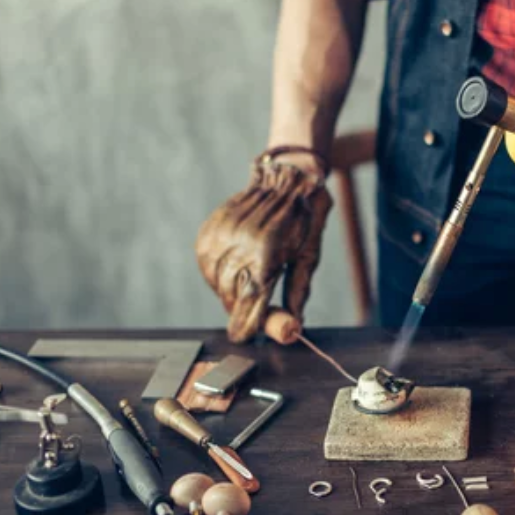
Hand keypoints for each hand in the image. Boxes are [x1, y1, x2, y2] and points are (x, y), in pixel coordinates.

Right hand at [195, 161, 331, 342]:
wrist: (285, 179)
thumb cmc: (303, 221)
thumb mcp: (309, 257)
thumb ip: (297, 292)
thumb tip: (293, 324)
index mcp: (267, 256)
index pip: (251, 303)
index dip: (247, 324)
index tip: (244, 335)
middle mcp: (240, 246)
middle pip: (231, 296)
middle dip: (239, 311)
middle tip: (248, 316)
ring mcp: (221, 237)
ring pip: (216, 283)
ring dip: (227, 294)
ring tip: (242, 290)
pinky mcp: (209, 231)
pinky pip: (206, 265)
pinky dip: (216, 276)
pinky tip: (231, 273)